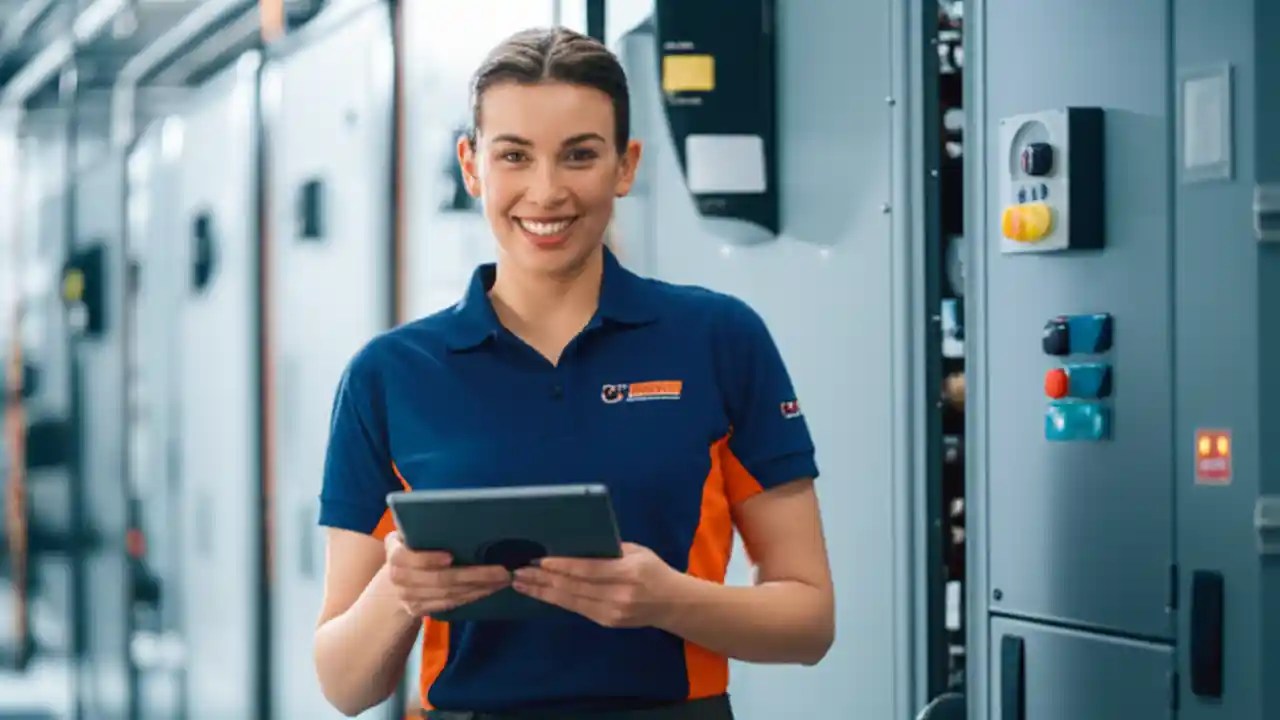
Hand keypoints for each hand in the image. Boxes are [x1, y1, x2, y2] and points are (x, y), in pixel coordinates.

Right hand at [383, 531, 509, 617]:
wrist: (394, 580)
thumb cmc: (411, 547)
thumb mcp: (409, 534)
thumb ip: (423, 527)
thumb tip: (454, 511)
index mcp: (395, 553)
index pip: (409, 559)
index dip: (428, 559)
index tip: (451, 556)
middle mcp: (398, 578)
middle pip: (440, 580)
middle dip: (474, 575)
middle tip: (502, 571)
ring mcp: (408, 598)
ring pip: (449, 594)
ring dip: (479, 588)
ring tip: (502, 579)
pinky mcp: (419, 610)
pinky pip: (450, 605)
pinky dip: (472, 596)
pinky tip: (489, 589)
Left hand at [511, 543, 682, 628]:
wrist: (672, 604)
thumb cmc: (653, 570)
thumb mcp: (637, 551)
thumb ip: (609, 548)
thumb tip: (575, 542)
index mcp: (628, 573)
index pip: (589, 570)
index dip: (562, 566)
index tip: (539, 561)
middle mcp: (619, 595)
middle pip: (574, 587)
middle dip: (543, 579)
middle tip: (518, 571)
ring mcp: (612, 612)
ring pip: (570, 601)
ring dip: (542, 592)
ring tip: (521, 583)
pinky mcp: (606, 622)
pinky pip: (576, 609)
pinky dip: (556, 600)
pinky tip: (541, 593)